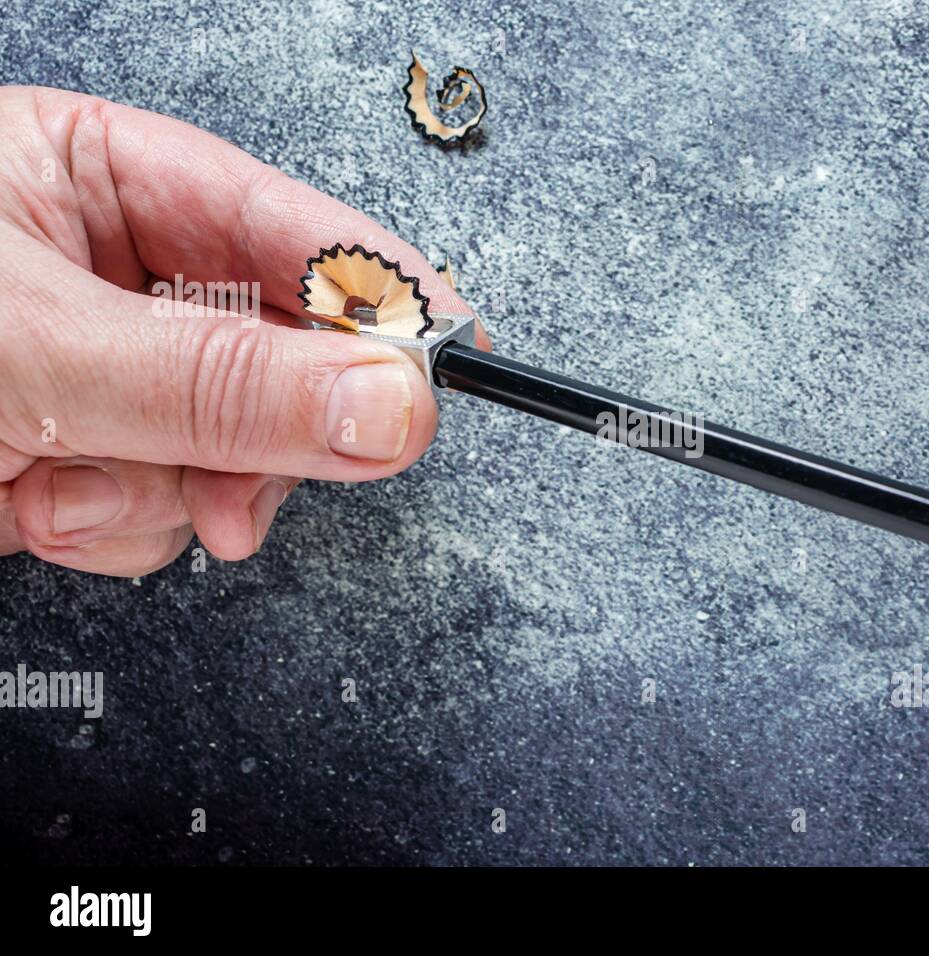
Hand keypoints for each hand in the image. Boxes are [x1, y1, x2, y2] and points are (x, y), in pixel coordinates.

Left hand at [0, 86, 487, 575]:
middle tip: (250, 482)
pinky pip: (169, 510)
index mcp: (101, 179)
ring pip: (231, 452)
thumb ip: (218, 384)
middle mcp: (118, 275)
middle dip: (254, 433)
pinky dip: (114, 532)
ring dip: (160, 496)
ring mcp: (110, 375)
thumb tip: (385, 406)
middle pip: (279, 357)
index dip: (379, 292)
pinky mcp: (91, 461)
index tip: (456, 352)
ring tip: (63, 490)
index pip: (287, 228)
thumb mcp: (40, 345)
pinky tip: (39, 511)